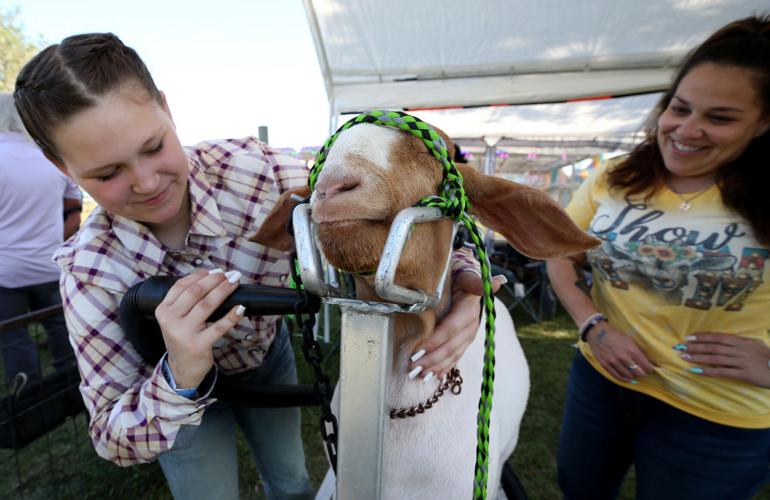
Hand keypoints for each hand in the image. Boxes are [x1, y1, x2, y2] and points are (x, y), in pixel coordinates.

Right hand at [154, 269, 244, 387]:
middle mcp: (170, 321)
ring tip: (234, 283)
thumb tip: (211, 276)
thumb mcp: (175, 319)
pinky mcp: (198, 345)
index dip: (200, 275)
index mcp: (163, 310)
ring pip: (207, 305)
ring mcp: (183, 333)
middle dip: (215, 280)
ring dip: (223, 291)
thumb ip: (185, 300)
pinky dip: (231, 316)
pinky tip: (240, 308)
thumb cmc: (182, 338)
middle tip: (229, 275)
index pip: (181, 286)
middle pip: (195, 292)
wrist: (181, 369)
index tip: (215, 270)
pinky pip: (219, 327)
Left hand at [408, 271, 503, 381]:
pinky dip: (445, 368)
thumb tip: (497, 282)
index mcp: (469, 307)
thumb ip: (475, 280)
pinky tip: (434, 377)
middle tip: (413, 367)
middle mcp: (472, 324)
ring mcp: (469, 334)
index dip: (437, 339)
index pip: (453, 327)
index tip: (420, 349)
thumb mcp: (465, 273)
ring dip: (436, 367)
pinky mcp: (465, 340)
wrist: (467, 280)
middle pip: (452, 345)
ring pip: (454, 354)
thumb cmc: (460, 275)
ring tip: (419, 375)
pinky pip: (456, 356)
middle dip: (432, 358)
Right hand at [586, 320, 653, 382]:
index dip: (649, 369)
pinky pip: (617, 376)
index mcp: (632, 349)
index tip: (649, 369)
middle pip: (638, 372)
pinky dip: (624, 379)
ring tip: (634, 374)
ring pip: (628, 375)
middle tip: (642, 372)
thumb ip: (636, 351)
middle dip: (642, 373)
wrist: (597, 332)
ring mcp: (613, 362)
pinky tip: (627, 378)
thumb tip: (644, 361)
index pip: (645, 365)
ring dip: (633, 376)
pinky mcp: (605, 365)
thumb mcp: (629, 340)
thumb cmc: (615, 334)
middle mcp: (623, 357)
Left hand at [681, 333, 769, 388]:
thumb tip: (725, 339)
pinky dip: (707, 371)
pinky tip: (695, 370)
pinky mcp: (743, 374)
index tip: (688, 338)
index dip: (702, 337)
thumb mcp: (756, 344)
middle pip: (713, 347)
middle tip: (680, 347)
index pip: (717, 337)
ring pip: (715, 359)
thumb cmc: (768, 357)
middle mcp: (739, 350)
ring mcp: (740, 362)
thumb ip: (740, 342)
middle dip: (695, 347)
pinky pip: (722, 372)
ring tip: (684, 357)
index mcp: (741, 341)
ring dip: (697, 357)